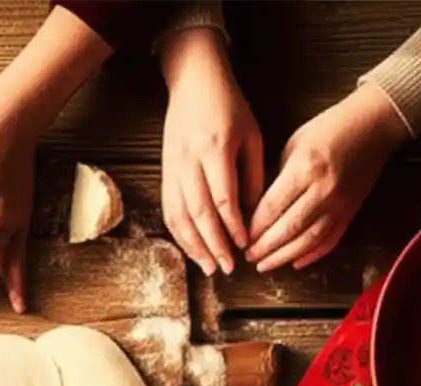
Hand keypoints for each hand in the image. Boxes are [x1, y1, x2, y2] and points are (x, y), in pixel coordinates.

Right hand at [160, 28, 262, 274]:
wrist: (193, 83)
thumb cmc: (229, 107)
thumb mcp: (252, 136)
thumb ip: (254, 176)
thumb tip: (255, 215)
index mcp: (215, 150)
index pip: (223, 199)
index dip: (234, 227)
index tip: (245, 245)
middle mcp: (189, 162)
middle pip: (199, 214)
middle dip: (214, 245)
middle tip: (228, 267)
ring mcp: (172, 168)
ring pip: (179, 216)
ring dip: (193, 245)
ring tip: (208, 266)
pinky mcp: (164, 172)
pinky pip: (169, 209)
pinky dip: (179, 233)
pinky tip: (191, 247)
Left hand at [246, 84, 408, 271]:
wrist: (374, 124)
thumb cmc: (328, 128)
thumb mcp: (293, 144)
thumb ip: (275, 176)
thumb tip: (253, 205)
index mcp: (305, 169)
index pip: (272, 207)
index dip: (254, 227)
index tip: (239, 238)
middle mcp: (323, 190)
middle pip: (289, 228)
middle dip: (264, 247)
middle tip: (247, 257)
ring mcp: (341, 204)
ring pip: (309, 240)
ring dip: (284, 256)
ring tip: (264, 265)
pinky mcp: (352, 211)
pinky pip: (332, 239)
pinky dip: (313, 254)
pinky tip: (296, 263)